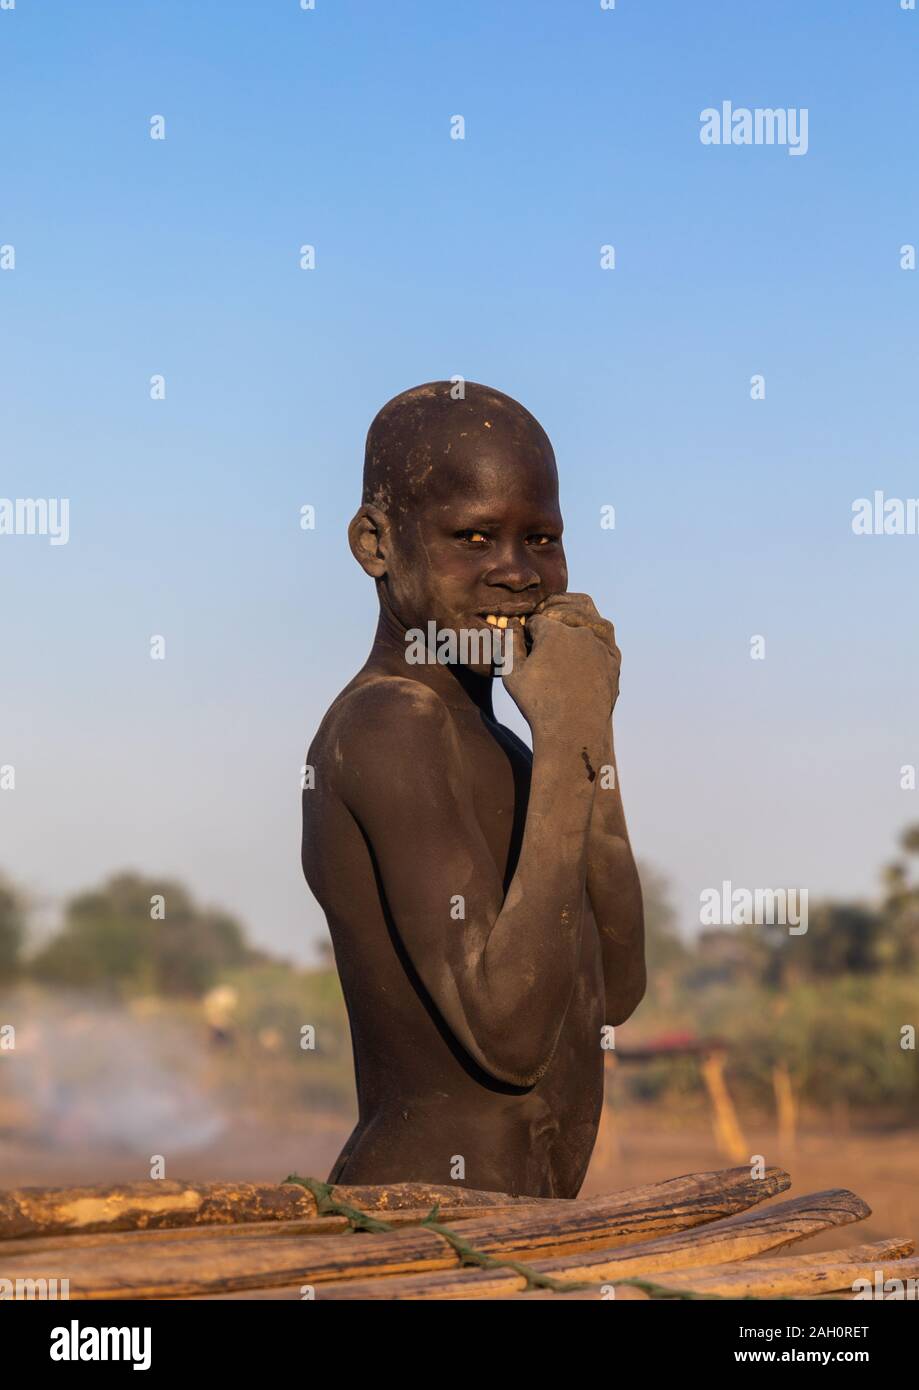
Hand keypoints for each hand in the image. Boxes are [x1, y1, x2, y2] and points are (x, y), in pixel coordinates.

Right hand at [502, 595, 618, 740]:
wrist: (575, 730)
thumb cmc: (538, 703)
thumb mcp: (513, 674)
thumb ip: (511, 643)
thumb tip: (511, 623)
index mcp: (554, 631)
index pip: (537, 621)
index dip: (529, 631)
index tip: (526, 643)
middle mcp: (581, 632)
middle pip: (564, 615)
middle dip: (553, 620)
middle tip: (546, 637)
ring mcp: (601, 645)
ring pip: (588, 623)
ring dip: (575, 627)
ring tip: (564, 644)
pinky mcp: (614, 660)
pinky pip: (603, 643)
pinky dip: (592, 644)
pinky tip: (581, 658)